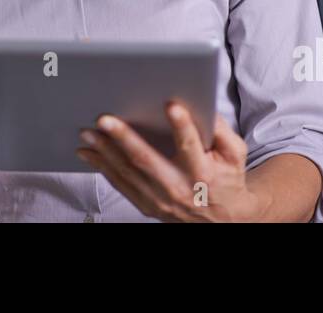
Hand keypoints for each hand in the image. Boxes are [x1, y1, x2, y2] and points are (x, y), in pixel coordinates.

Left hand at [75, 103, 265, 221]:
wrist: (222, 219)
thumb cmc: (226, 179)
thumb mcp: (234, 154)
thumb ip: (221, 129)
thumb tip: (202, 103)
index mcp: (203, 173)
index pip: (191, 146)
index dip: (182, 126)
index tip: (171, 105)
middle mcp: (179, 188)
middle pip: (147, 161)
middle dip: (124, 138)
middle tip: (105, 119)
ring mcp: (160, 200)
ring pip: (128, 173)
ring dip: (104, 151)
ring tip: (88, 132)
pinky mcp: (147, 205)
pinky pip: (121, 185)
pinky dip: (103, 168)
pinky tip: (89, 153)